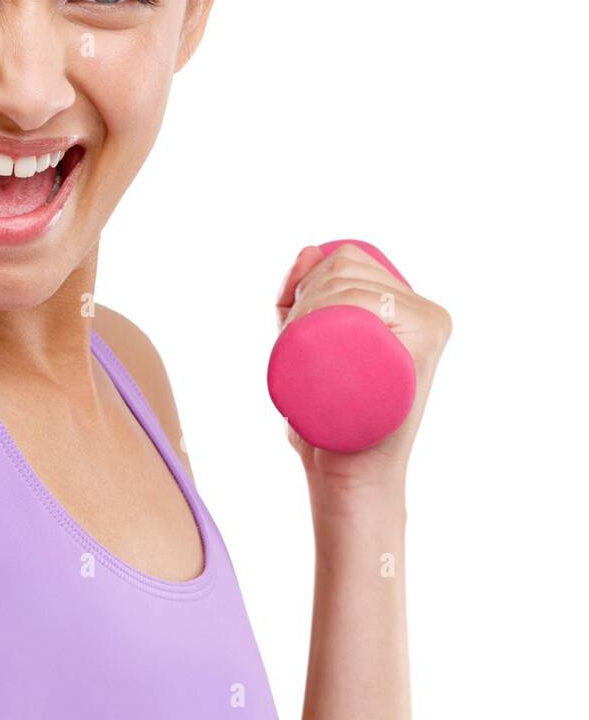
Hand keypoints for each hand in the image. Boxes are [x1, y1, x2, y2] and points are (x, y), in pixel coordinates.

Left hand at [275, 244, 451, 492]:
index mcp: (410, 306)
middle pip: (346, 269)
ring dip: (309, 305)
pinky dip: (336, 308)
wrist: (346, 471)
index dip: (307, 280)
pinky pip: (372, 306)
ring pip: (350, 285)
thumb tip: (309, 248)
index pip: (348, 260)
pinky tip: (322, 330)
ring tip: (301, 348)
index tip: (289, 322)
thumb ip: (303, 300)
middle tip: (289, 341)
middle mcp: (429, 314)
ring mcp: (429, 333)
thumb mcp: (308, 345)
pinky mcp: (423, 355)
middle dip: (304, 294)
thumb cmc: (329, 411)